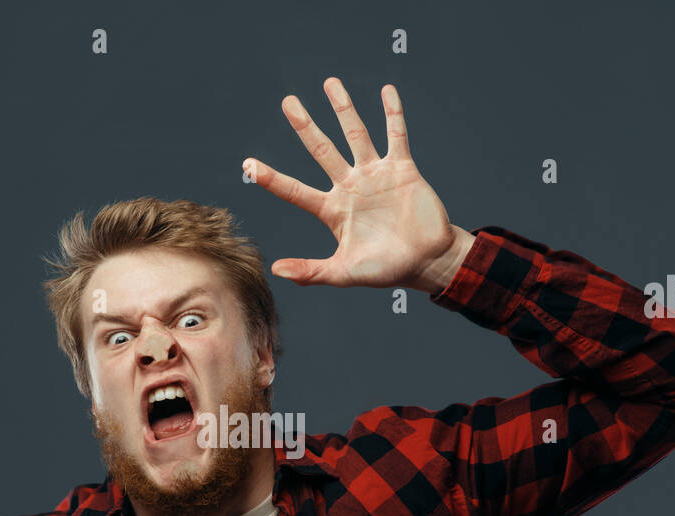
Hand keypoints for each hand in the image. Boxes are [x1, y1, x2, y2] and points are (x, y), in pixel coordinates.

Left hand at [245, 77, 472, 292]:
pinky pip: (396, 135)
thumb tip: (275, 270)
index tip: (247, 165)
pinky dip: (392, 113)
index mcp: (332, 210)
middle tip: (288, 102)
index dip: (271, 178)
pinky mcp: (402, 168)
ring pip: (355, 134)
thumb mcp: (344, 273)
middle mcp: (350, 187)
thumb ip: (311, 272)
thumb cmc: (386, 271)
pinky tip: (386, 90)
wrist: (427, 262)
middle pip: (322, 150)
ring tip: (330, 83)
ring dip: (344, 109)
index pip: (295, 190)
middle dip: (305, 126)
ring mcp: (375, 174)